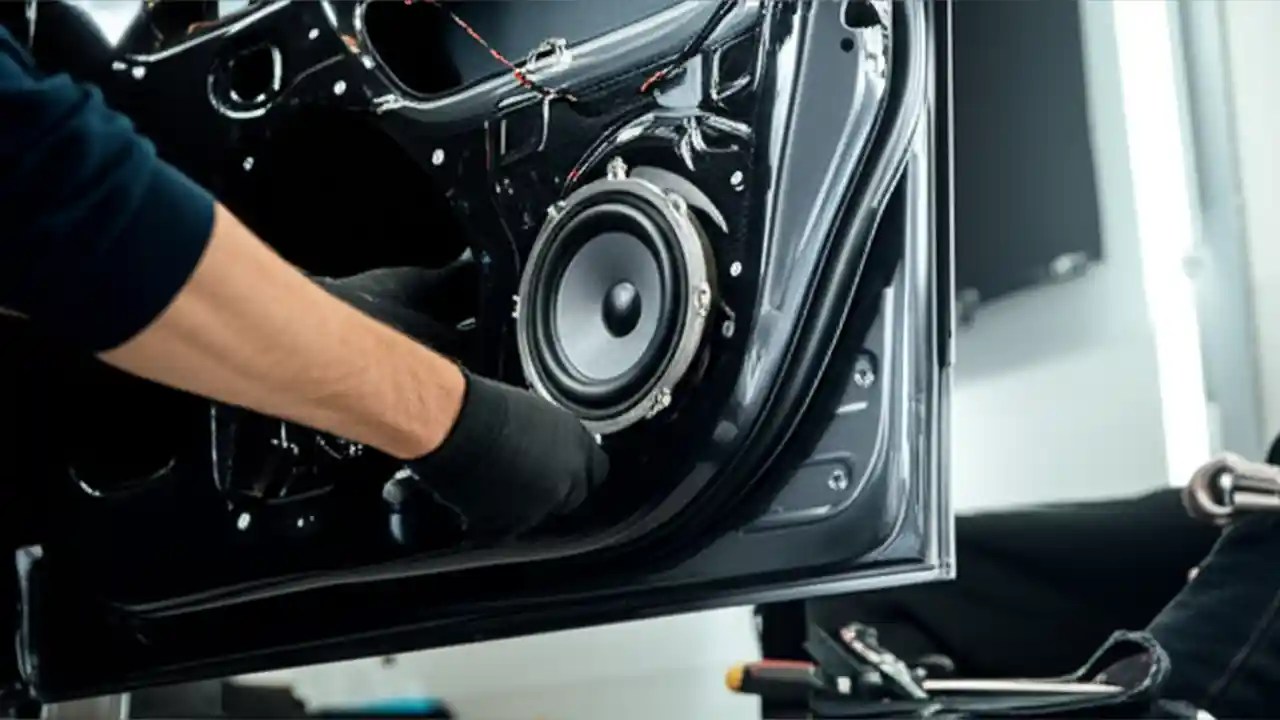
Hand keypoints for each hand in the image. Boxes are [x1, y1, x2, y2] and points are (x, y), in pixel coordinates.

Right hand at [393, 369, 609, 538]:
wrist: (454, 425)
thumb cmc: (483, 407)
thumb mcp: (533, 414)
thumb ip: (551, 439)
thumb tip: (547, 450)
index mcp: (578, 444)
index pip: (596, 471)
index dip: (577, 473)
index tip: (563, 473)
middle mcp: (567, 478)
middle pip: (570, 498)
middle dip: (549, 493)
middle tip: (522, 481)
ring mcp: (540, 505)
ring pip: (535, 516)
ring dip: (518, 507)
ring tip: (490, 485)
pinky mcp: (509, 525)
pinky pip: (503, 531)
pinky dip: (488, 521)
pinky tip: (471, 500)